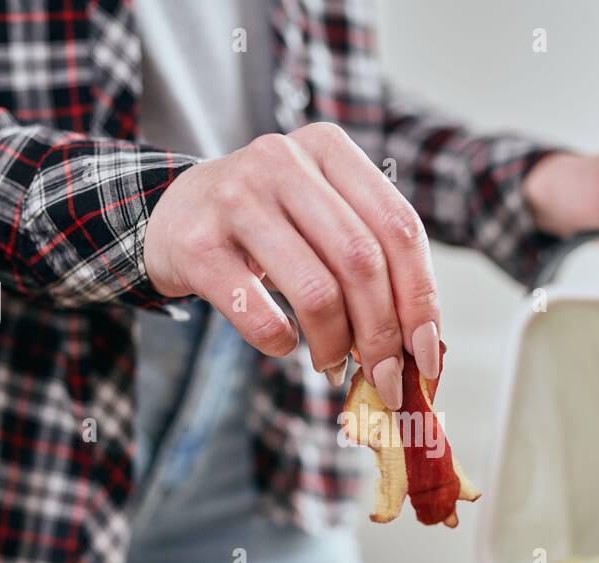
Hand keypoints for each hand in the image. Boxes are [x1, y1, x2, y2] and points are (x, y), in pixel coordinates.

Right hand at [143, 122, 440, 409]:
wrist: (170, 217)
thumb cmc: (267, 226)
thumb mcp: (319, 217)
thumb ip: (371, 261)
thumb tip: (423, 345)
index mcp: (329, 148)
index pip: (400, 228)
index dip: (421, 299)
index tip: (427, 354)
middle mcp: (282, 160)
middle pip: (362, 262)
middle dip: (382, 335)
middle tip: (384, 378)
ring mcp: (235, 197)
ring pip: (316, 291)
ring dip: (334, 345)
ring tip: (332, 366)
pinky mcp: (197, 244)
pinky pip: (258, 312)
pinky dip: (281, 342)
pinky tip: (285, 344)